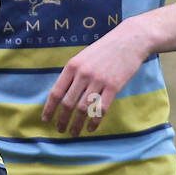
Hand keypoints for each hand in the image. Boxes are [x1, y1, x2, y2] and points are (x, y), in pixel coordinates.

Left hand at [41, 21, 151, 135]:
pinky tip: (91, 128)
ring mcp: (99, 81)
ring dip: (77, 124)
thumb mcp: (82, 57)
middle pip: (68, 103)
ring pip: (84, 108)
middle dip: (62, 119)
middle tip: (60, 130)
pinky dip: (94, 121)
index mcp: (71, 67)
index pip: (56, 92)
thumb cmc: (104, 50)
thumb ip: (72, 74)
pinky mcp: (114, 86)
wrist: (130, 40)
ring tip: (74, 133)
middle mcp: (83, 74)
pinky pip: (101, 109)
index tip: (45, 120)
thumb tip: (61, 95)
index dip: (49, 108)